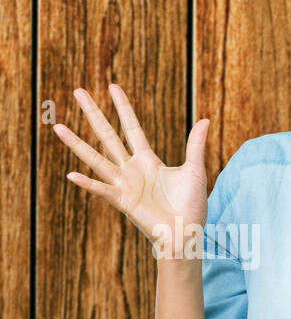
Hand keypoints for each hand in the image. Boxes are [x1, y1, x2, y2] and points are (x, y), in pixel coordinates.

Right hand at [53, 84, 210, 257]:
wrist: (188, 232)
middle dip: (94, 114)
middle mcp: (132, 169)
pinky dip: (88, 184)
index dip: (123, 108)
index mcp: (148, 160)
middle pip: (109, 136)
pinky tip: (71, 175)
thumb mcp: (195, 171)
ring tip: (58, 127)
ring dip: (77, 144)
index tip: (112, 86)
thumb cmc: (192, 205)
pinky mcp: (124, 202)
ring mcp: (125, 185)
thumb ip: (195, 145)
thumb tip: (205, 119)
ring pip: (97, 159)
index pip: (132, 128)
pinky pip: (103, 191)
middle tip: (79, 91)